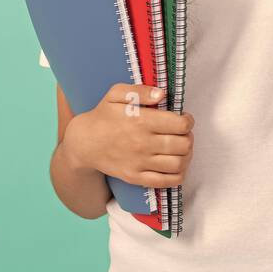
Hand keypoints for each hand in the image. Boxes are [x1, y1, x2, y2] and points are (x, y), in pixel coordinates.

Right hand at [67, 82, 193, 189]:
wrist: (83, 142)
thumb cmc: (103, 116)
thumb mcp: (116, 94)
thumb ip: (140, 90)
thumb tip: (162, 94)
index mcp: (141, 121)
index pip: (180, 125)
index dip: (188, 121)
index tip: (184, 119)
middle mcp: (143, 143)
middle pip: (183, 145)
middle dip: (189, 137)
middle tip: (183, 134)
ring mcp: (140, 163)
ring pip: (179, 164)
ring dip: (186, 155)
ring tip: (181, 149)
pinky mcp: (136, 177)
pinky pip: (167, 181)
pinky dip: (178, 175)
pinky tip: (176, 165)